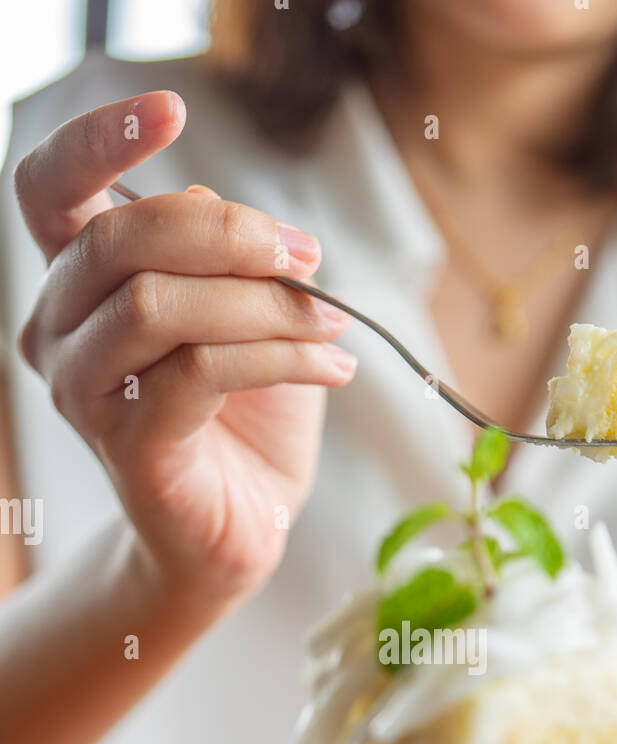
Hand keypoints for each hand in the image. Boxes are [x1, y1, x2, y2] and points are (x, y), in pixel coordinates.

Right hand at [15, 90, 355, 607]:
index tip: (167, 109)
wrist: (240, 526)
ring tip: (330, 321)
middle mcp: (61, 332)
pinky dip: (281, 355)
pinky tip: (332, 364)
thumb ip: (224, 256)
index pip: (51, 192)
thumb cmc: (242, 417)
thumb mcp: (246, 314)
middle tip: (307, 254)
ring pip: (159, 304)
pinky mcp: (130, 446)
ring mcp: (86, 393)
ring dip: (264, 301)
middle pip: (117, 238)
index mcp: (80, 284)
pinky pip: (201, 371)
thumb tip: (221, 207)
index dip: (96, 141)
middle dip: (226, 232)